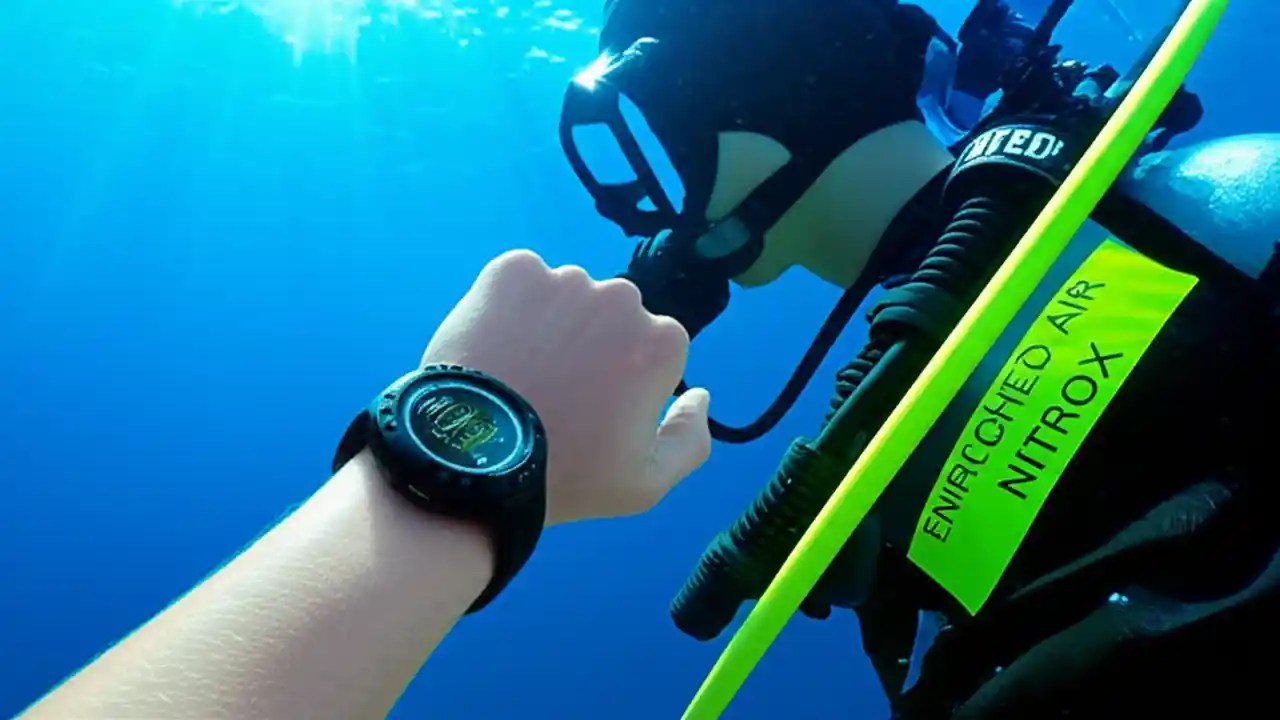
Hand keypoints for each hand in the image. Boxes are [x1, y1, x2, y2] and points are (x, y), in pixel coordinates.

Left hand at [421, 250, 711, 524]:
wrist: (472, 461)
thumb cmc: (566, 476)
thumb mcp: (646, 484)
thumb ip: (691, 440)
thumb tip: (701, 395)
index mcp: (662, 341)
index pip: (652, 349)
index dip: (623, 383)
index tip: (593, 410)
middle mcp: (621, 297)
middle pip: (611, 317)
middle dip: (591, 345)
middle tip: (553, 392)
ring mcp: (565, 279)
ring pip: (566, 297)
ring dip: (551, 324)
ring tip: (518, 373)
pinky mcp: (512, 270)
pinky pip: (520, 281)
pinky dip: (510, 305)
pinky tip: (495, 347)